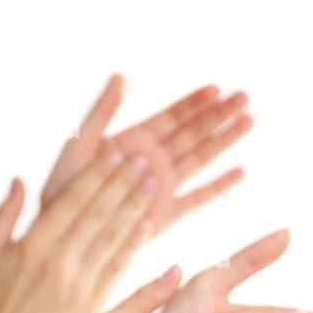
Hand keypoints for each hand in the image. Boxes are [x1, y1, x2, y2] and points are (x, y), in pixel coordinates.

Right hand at [0, 144, 162, 312]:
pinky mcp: (90, 307)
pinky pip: (117, 270)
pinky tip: (146, 225)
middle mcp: (59, 263)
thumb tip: (20, 180)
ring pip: (112, 238)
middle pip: (98, 213)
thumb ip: (5, 215)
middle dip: (122, 182)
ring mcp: (77, 286)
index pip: (73, 200)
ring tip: (152, 182)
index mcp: (33, 245)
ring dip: (134, 207)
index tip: (115, 152)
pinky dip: (133, 246)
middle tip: (143, 158)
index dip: (96, 173)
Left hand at [43, 75, 251, 232]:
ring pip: (200, 160)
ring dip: (224, 141)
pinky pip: (196, 199)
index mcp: (135, 141)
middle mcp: (153, 162)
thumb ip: (101, 113)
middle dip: (219, 116)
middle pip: (193, 133)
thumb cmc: (63, 190)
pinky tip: (238, 173)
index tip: (217, 89)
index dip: (194, 103)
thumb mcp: (80, 145)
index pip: (172, 117)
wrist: (63, 235)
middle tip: (246, 98)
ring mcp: (161, 189)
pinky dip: (217, 187)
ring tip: (249, 122)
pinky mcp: (164, 216)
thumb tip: (120, 77)